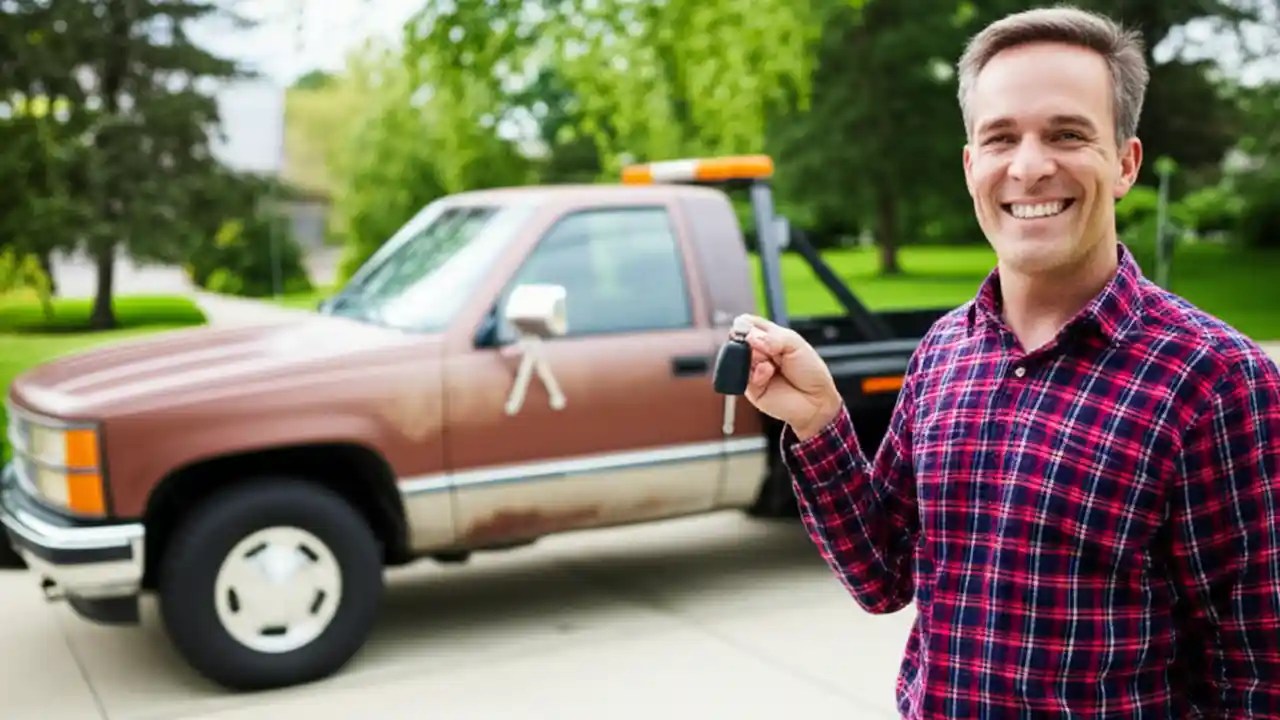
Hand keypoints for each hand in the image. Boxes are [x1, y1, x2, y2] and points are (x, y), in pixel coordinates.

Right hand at [736, 314, 842, 440]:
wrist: (815, 400)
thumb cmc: (809, 371)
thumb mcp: (795, 344)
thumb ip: (772, 337)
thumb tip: (749, 336)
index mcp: (766, 337)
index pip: (747, 324)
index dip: (747, 325)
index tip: (756, 330)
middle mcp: (756, 352)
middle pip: (739, 339)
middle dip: (752, 342)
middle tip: (770, 350)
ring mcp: (751, 369)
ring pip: (738, 357)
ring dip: (755, 357)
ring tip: (771, 364)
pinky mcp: (749, 387)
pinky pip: (743, 376)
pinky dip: (757, 373)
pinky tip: (769, 374)